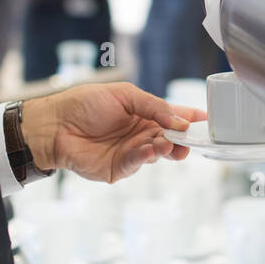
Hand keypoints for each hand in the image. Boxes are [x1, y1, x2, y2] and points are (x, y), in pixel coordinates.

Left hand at [21, 82, 203, 182]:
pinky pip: (137, 164)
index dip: (191, 118)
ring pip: (157, 152)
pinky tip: (150, 151)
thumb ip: (153, 106)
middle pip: (170, 138)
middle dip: (184, 138)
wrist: (54, 124)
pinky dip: (146, 158)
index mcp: (144, 113)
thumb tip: (180, 121)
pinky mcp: (117, 168)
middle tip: (194, 138)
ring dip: (166, 148)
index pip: (174, 116)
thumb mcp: (124, 94)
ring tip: (172, 144)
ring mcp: (130, 152)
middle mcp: (141, 134)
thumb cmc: (85, 103)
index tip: (209, 121)